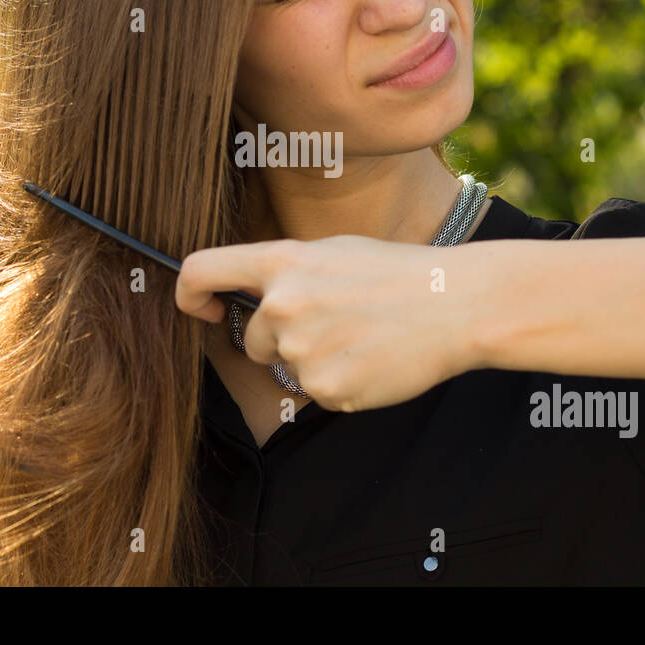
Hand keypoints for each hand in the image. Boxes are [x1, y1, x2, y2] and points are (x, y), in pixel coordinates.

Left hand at [174, 235, 482, 412]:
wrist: (454, 304)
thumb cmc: (398, 273)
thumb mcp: (333, 250)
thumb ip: (285, 271)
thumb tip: (250, 294)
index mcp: (281, 262)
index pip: (199, 272)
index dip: (189, 294)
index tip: (205, 308)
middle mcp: (281, 306)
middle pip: (251, 339)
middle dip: (281, 339)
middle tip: (336, 325)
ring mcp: (301, 351)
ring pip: (287, 367)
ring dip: (314, 361)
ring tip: (362, 338)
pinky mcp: (325, 389)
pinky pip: (316, 393)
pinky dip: (341, 383)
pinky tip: (373, 361)